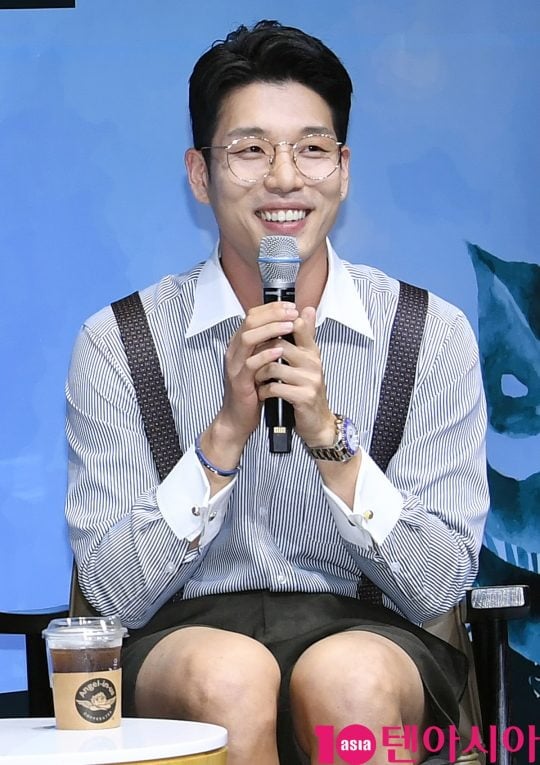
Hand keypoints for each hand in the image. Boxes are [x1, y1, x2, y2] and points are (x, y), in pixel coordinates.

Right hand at [213, 301, 299, 445]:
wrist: (239, 418)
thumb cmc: (254, 389)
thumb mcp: (266, 362)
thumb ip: (277, 342)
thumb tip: (293, 322)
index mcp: (240, 344)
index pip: (253, 316)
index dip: (272, 308)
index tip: (291, 306)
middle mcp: (234, 351)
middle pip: (249, 322)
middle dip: (273, 314)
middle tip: (292, 313)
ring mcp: (235, 366)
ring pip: (248, 339)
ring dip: (270, 330)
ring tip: (289, 327)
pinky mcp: (239, 381)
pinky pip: (250, 364)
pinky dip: (265, 355)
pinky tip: (279, 351)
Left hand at [255, 306, 335, 446]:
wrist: (316, 422)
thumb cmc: (306, 390)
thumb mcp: (306, 361)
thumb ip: (304, 336)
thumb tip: (307, 310)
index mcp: (312, 351)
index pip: (297, 325)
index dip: (275, 325)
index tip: (261, 334)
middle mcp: (313, 363)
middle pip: (280, 344)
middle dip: (260, 352)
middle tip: (250, 360)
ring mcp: (310, 380)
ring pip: (274, 366)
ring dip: (259, 374)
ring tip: (255, 379)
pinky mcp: (304, 397)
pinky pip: (275, 388)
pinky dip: (263, 391)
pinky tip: (262, 393)